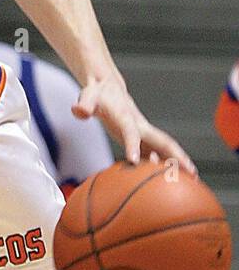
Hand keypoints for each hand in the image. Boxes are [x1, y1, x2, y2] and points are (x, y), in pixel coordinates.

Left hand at [73, 73, 195, 172]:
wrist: (106, 87)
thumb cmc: (96, 93)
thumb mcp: (87, 97)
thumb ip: (84, 104)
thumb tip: (78, 111)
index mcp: (125, 117)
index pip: (131, 132)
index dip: (133, 145)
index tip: (134, 161)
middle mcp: (140, 126)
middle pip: (164, 142)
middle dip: (178, 157)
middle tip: (192, 174)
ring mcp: (142, 132)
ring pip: (164, 149)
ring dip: (177, 163)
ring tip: (191, 182)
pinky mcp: (140, 138)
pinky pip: (154, 154)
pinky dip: (162, 166)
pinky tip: (167, 181)